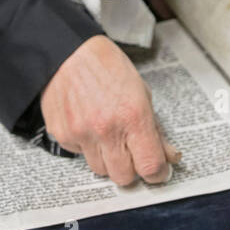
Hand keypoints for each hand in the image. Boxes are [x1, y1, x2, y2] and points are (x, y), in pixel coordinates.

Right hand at [40, 35, 180, 185]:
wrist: (68, 52)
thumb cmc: (106, 66)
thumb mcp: (141, 92)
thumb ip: (154, 128)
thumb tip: (167, 155)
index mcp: (133, 116)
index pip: (150, 166)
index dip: (157, 173)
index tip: (158, 170)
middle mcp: (106, 129)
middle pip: (124, 177)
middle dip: (131, 169)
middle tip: (131, 153)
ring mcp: (81, 134)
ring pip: (100, 170)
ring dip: (107, 159)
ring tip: (107, 134)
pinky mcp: (62, 135)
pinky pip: (80, 155)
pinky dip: (87, 147)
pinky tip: (88, 125)